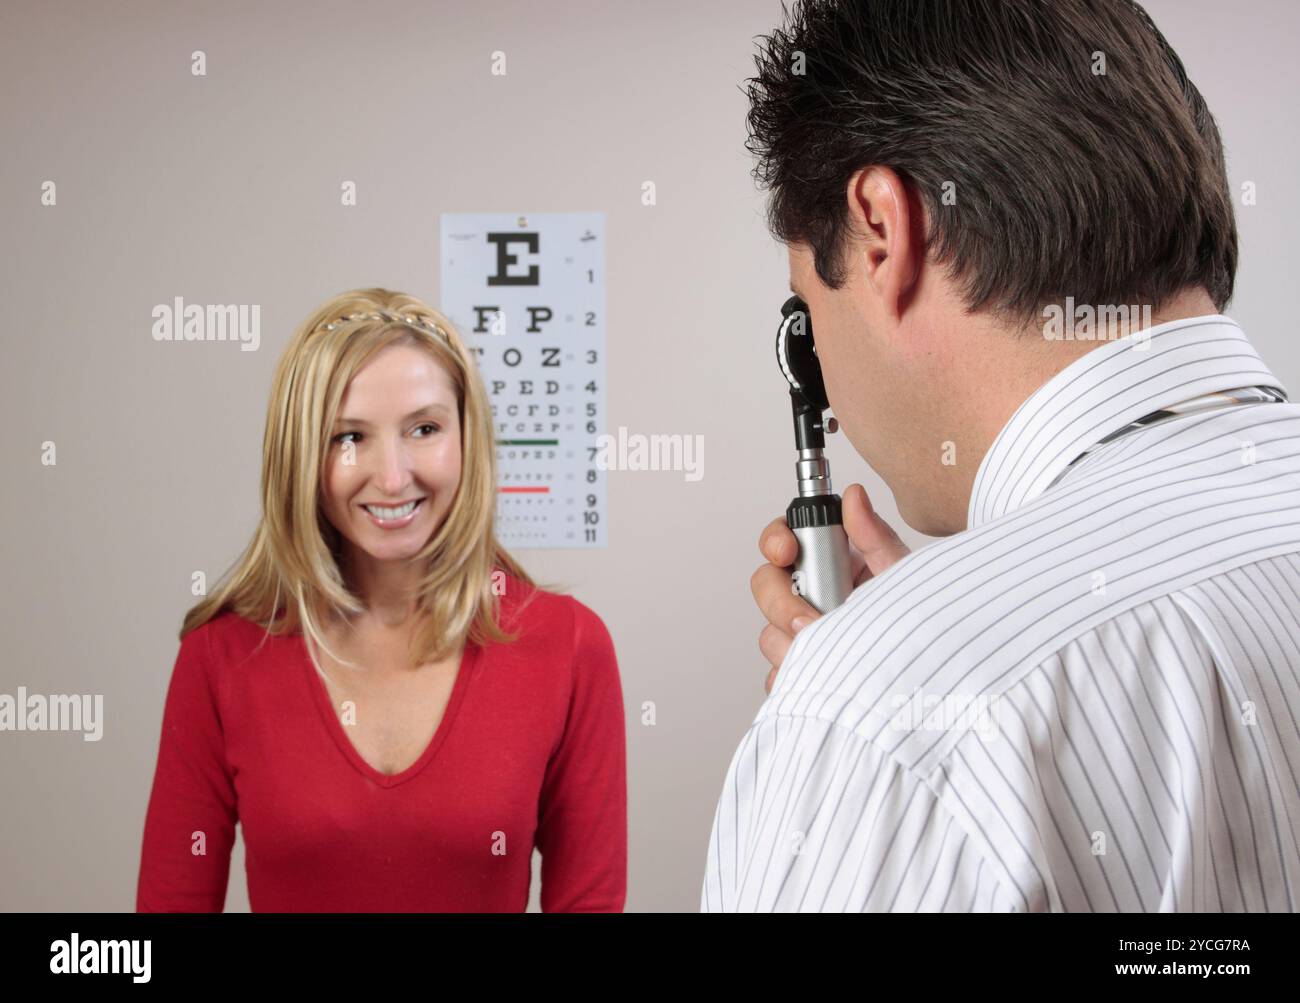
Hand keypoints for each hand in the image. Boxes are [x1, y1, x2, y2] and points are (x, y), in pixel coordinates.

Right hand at [751, 483, 910, 692]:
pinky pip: (779, 675)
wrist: (932, 666)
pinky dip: (795, 678)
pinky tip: (824, 678)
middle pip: (765, 586)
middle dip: (781, 604)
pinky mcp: (803, 669)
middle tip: (809, 620)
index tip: (785, 551)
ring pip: (770, 635)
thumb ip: (874, 536)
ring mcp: (803, 634)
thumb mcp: (900, 574)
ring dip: (791, 645)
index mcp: (829, 564)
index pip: (783, 540)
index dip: (777, 542)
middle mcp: (810, 596)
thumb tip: (854, 495)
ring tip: (829, 654)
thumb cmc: (918, 615)